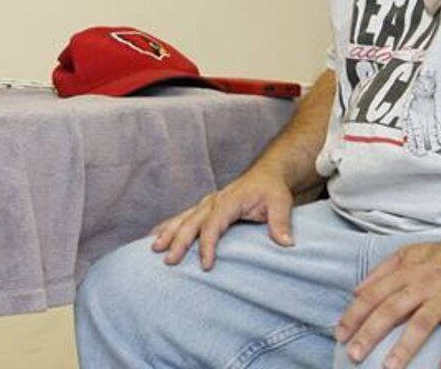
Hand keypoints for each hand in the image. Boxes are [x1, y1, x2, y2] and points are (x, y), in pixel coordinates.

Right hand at [150, 167, 295, 269]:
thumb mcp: (281, 202)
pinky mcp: (204, 208)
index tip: (206, 265)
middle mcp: (213, 201)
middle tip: (168, 260)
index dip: (208, 245)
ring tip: (153, 248)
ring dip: (168, 233)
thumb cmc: (272, 190)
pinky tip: (155, 235)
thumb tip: (286, 243)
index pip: (213, 224)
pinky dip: (168, 226)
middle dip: (178, 241)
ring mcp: (206, 204)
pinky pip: (183, 217)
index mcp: (229, 201)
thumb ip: (281, 222)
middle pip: (191, 222)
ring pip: (183, 218)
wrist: (266, 174)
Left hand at [334, 238, 440, 368]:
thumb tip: (357, 290)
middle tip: (353, 354)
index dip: (354, 315)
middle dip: (369, 333)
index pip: (372, 295)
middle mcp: (422, 286)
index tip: (340, 333)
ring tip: (388, 367)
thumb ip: (382, 271)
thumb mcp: (409, 254)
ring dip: (403, 347)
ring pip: (420, 325)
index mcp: (404, 272)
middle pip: (390, 311)